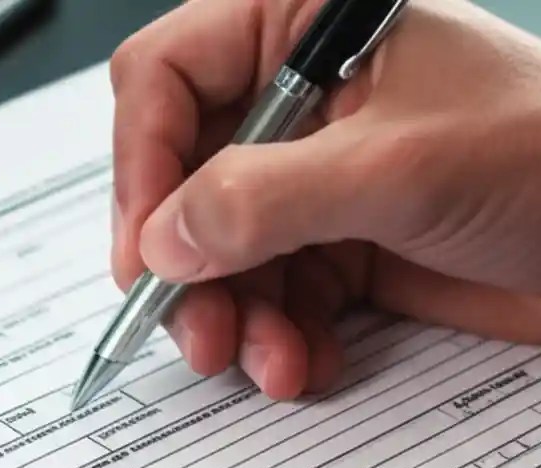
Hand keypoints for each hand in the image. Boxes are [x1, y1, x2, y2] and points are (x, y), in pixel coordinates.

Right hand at [111, 0, 540, 399]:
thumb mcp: (398, 168)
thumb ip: (265, 200)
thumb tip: (161, 241)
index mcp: (300, 27)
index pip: (166, 78)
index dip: (142, 164)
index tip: (146, 250)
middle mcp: (294, 98)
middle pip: (179, 179)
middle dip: (187, 267)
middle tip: (197, 331)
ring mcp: (313, 175)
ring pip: (216, 250)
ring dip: (233, 317)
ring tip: (265, 361)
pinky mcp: (337, 240)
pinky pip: (269, 293)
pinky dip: (278, 336)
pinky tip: (307, 362)